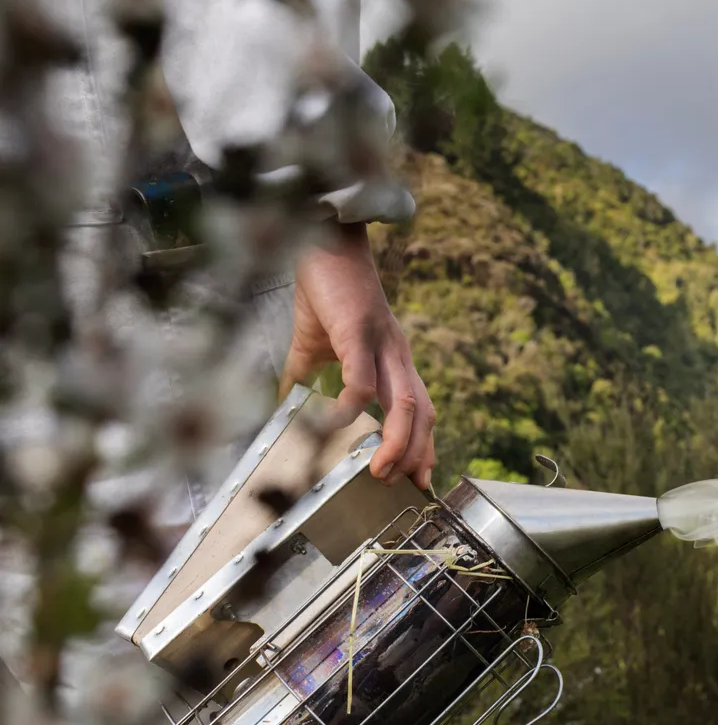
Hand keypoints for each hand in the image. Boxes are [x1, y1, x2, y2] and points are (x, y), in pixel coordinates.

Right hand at [279, 220, 435, 489]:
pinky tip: (337, 422)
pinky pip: (362, 376)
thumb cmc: (326, 290)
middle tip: (403, 485)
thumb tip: (285, 408)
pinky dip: (353, 404)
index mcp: (393, 360)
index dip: (424, 445)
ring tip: (379, 471)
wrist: (324, 239)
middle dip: (417, 454)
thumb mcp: (317, 344)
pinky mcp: (357, 330)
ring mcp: (381, 343)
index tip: (419, 479)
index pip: (422, 409)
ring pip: (405, 402)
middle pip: (423, 412)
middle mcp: (397, 355)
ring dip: (396, 441)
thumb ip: (307, 378)